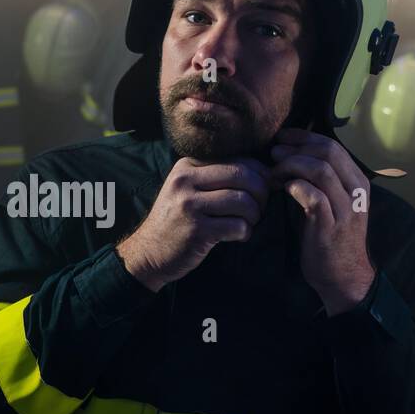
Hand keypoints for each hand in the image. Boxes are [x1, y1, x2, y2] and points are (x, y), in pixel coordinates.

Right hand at [117, 156, 269, 292]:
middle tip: (261, 208)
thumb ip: (216, 178)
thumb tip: (266, 173)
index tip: (266, 188)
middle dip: (262, 193)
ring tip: (248, 223)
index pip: (236, 159)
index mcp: (186, 166)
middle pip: (242, 176)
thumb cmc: (176, 221)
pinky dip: (245, 232)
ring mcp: (189, 206)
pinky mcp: (197, 231)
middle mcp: (185, 182)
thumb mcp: (187, 190)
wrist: (149, 253)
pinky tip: (238, 236)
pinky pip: (237, 226)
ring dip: (254, 215)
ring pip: (243, 201)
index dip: (260, 174)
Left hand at [269, 128, 376, 314]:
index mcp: (358, 182)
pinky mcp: (330, 225)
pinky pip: (312, 195)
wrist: (343, 277)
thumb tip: (293, 155)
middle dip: (297, 147)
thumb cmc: (332, 238)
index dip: (305, 137)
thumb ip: (321, 180)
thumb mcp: (333, 203)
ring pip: (320, 170)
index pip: (333, 146)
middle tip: (274, 151)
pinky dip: (294, 186)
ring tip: (274, 171)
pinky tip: (282, 189)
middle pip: (328, 152)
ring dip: (291, 165)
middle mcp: (356, 191)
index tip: (283, 138)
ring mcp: (345, 208)